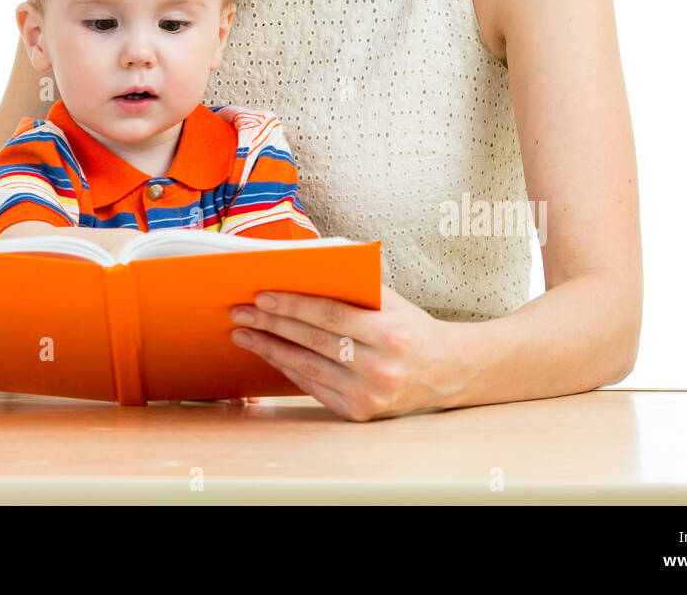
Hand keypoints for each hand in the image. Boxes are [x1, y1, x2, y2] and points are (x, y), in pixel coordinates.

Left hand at [228, 284, 459, 421]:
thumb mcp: (390, 300)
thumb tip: (298, 272)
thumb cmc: (410, 326)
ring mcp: (369, 395)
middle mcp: (381, 368)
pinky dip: (288, 368)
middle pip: (313, 341)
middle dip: (271, 325)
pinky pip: (313, 387)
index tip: (262, 296)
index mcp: (390, 334)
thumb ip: (350, 287)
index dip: (292, 305)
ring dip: (270, 349)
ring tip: (246, 334)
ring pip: (307, 367)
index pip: (329, 315)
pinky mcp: (359, 413)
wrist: (445, 370)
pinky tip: (270, 353)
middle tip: (242, 313)